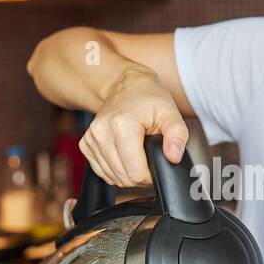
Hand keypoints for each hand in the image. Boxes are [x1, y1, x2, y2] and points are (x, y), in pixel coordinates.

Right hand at [80, 65, 189, 185]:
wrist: (125, 85)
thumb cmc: (148, 98)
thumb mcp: (170, 113)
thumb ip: (177, 136)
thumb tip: (174, 157)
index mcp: (122, 124)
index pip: (135, 172)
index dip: (150, 175)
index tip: (156, 162)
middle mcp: (101, 132)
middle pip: (123, 177)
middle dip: (140, 176)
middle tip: (149, 158)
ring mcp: (91, 139)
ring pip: (112, 178)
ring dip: (127, 174)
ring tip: (138, 155)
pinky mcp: (86, 144)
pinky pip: (102, 172)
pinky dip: (115, 170)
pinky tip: (125, 155)